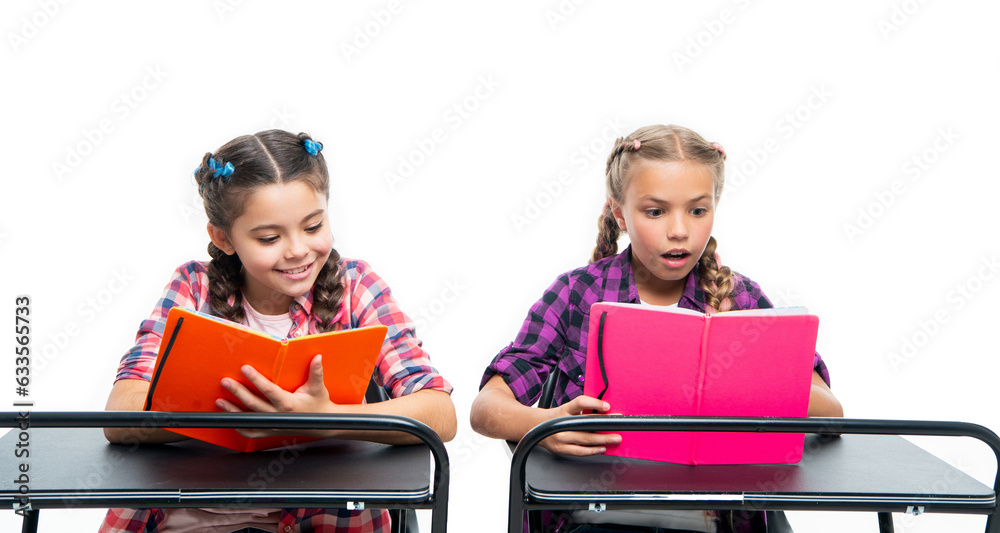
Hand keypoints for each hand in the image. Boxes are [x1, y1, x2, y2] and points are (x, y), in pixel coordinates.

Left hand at [216, 354, 337, 437]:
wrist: (320, 424)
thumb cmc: (318, 403)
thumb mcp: (318, 388)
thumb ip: (316, 372)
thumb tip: (318, 357)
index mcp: (289, 404)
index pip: (268, 390)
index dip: (256, 379)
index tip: (244, 368)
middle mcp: (278, 415)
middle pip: (253, 403)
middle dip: (238, 391)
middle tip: (225, 381)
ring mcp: (272, 425)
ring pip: (248, 419)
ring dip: (232, 410)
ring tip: (220, 401)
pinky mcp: (270, 430)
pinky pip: (251, 432)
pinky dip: (240, 426)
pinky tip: (231, 419)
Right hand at [538, 395, 620, 456]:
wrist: (536, 427)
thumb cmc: (556, 417)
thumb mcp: (567, 409)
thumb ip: (583, 410)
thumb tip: (604, 413)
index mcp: (564, 410)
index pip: (580, 403)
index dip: (594, 403)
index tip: (607, 406)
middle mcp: (562, 423)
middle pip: (586, 425)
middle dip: (604, 427)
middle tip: (618, 428)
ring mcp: (561, 437)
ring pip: (585, 440)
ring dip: (603, 440)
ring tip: (614, 439)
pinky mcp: (561, 449)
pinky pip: (580, 452)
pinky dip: (592, 451)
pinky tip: (601, 448)